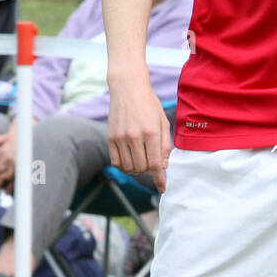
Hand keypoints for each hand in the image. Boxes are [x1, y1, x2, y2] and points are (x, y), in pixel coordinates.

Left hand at [0, 129, 17, 191]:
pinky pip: (13, 182)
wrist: (32, 140)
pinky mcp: (21, 171)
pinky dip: (9, 188)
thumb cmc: (20, 138)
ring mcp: (14, 165)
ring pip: (1, 178)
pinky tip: (7, 192)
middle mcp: (7, 158)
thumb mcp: (7, 137)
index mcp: (2, 150)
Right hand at [108, 77, 170, 191]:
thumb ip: (165, 145)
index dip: (159, 179)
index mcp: (151, 132)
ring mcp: (121, 137)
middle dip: (149, 171)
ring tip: (141, 160)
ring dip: (137, 169)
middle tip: (152, 163)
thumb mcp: (163, 122)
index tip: (162, 187)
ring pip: (129, 167)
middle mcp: (135, 136)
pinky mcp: (111, 137)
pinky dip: (124, 166)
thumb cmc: (149, 105)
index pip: (155, 164)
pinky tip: (130, 161)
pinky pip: (116, 162)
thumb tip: (163, 167)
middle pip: (141, 168)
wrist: (128, 89)